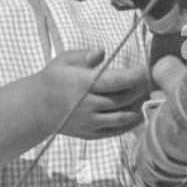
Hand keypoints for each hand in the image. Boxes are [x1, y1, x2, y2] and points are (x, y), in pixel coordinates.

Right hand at [35, 47, 149, 138]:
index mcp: (82, 84)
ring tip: (145, 95)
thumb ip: (84, 56)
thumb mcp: (64, 61)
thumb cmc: (54, 79)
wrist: (37, 108)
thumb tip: (102, 52)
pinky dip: (130, 123)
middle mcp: (87, 105)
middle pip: (122, 99)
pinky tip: (138, 112)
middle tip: (149, 80)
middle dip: (139, 89)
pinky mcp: (91, 134)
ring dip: (137, 106)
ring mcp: (90, 122)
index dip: (134, 76)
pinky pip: (116, 130)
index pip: (114, 81)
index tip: (145, 69)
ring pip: (122, 117)